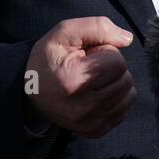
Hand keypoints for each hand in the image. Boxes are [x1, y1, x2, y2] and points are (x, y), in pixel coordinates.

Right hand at [25, 17, 136, 138]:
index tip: (87, 55)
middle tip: (88, 68)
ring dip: (115, 83)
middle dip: (112, 68)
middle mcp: (83, 107)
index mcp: (74, 80)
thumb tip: (128, 39)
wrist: (29, 90)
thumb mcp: (65, 32)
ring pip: (128, 95)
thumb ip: (97, 27)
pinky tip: (97, 93)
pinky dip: (115, 99)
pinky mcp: (94, 131)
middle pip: (125, 79)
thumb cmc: (49, 57)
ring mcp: (89, 123)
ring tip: (92, 81)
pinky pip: (124, 110)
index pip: (117, 63)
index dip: (105, 52)